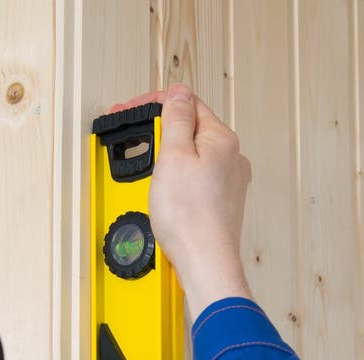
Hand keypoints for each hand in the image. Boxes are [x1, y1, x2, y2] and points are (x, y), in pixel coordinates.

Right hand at [106, 86, 252, 320]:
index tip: (132, 111)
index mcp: (222, 139)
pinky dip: (179, 182)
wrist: (205, 263)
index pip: (187, 104)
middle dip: (161, 134)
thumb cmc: (190, 218)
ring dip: (169, 160)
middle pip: (190, 130)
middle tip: (138, 145)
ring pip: (193, 157)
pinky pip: (197, 181)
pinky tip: (168, 197)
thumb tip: (179, 93)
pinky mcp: (223, 203)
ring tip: (153, 176)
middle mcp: (232, 158)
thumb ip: (176, 118)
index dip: (155, 104)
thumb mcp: (173, 155)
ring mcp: (230, 183)